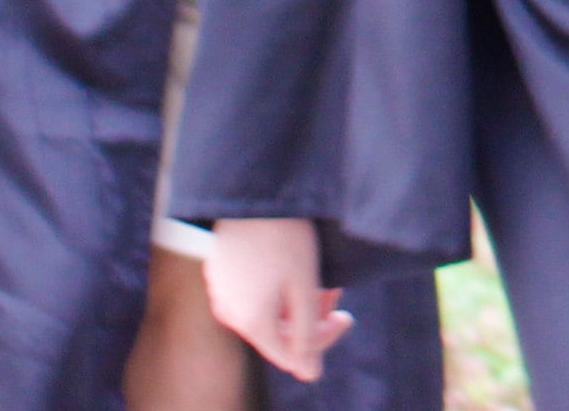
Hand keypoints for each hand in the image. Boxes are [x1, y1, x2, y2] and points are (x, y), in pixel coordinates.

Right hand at [206, 218, 352, 380]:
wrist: (249, 193)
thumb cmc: (283, 237)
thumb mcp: (305, 286)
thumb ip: (307, 331)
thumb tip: (310, 375)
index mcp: (251, 322)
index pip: (290, 355)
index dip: (323, 340)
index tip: (347, 315)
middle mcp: (230, 315)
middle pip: (278, 333)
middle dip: (312, 318)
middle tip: (336, 293)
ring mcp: (222, 296)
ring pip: (269, 313)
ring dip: (300, 301)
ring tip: (323, 276)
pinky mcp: (222, 277)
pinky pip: (256, 296)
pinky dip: (282, 289)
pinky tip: (299, 268)